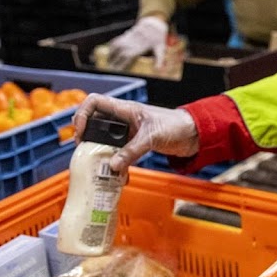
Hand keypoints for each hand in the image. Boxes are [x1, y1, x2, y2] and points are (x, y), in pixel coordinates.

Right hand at [73, 93, 198, 171]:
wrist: (195, 134)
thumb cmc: (177, 126)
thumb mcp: (152, 137)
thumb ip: (132, 151)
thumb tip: (113, 166)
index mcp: (125, 109)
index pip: (94, 102)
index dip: (82, 114)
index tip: (80, 131)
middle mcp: (124, 119)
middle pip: (95, 122)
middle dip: (87, 136)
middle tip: (84, 152)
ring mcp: (129, 132)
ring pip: (105, 139)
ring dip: (100, 152)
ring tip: (97, 165)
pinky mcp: (136, 144)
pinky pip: (119, 152)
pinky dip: (117, 163)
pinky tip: (118, 175)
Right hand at [107, 16, 169, 69]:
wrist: (153, 24)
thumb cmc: (158, 38)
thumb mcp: (161, 49)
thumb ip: (159, 60)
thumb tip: (158, 70)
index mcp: (138, 47)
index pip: (126, 57)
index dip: (120, 64)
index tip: (116, 70)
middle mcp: (131, 43)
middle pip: (119, 53)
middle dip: (113, 61)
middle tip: (110, 69)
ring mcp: (127, 38)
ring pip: (115, 46)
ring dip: (110, 54)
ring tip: (108, 62)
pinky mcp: (126, 35)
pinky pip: (116, 40)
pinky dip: (111, 46)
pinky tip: (109, 52)